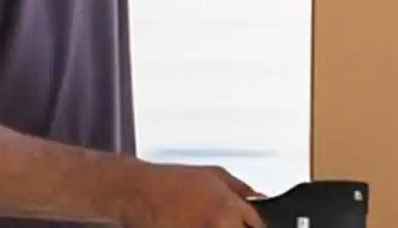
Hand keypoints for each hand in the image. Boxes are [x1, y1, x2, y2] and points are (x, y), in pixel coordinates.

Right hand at [114, 162, 264, 227]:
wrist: (136, 191)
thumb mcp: (213, 175)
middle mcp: (219, 225)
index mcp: (229, 206)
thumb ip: (241, 190)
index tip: (249, 226)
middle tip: (224, 224)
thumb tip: (261, 202)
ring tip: (202, 222)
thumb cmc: (171, 181)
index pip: (259, 226)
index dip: (255, 227)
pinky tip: (191, 225)